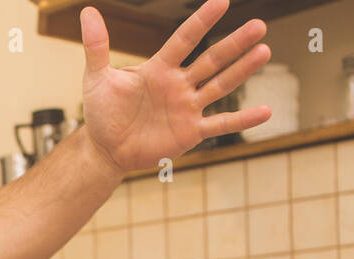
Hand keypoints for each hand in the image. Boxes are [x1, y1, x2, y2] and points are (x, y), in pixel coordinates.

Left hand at [77, 0, 270, 172]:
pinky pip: (220, 125)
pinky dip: (242, 120)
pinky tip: (266, 111)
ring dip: (242, 70)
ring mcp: (187, 108)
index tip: (222, 1)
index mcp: (159, 68)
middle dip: (235, 44)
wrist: (105, 149)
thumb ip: (96, 46)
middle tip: (259, 25)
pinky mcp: (190, 133)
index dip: (201, 21)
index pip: (184, 39)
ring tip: (264, 52)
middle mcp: (179, 84)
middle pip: (211, 60)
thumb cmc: (101, 112)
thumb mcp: (96, 78)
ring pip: (220, 86)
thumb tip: (88, 12)